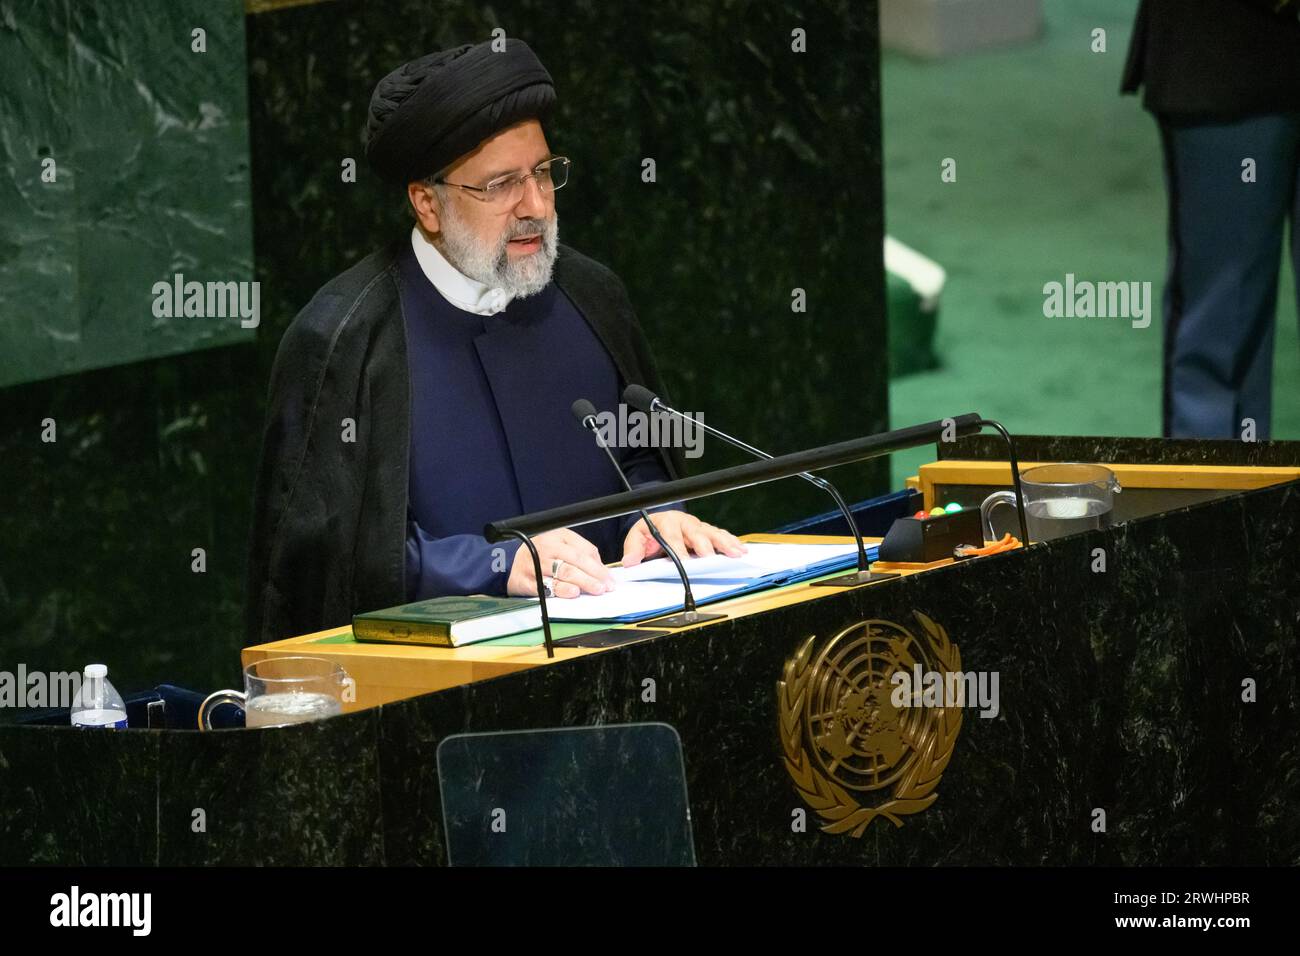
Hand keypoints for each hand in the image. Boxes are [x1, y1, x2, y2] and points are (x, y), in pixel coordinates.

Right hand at [507, 527, 615, 598]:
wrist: (508, 560)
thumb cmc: (541, 552)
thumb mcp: (561, 544)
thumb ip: (581, 552)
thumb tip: (602, 570)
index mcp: (557, 537)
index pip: (582, 551)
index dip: (597, 567)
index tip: (609, 580)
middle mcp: (545, 549)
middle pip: (572, 563)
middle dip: (591, 577)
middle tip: (603, 588)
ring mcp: (533, 564)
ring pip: (559, 574)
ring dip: (578, 583)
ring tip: (591, 590)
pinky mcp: (524, 580)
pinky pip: (543, 587)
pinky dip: (557, 591)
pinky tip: (569, 594)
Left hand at [621, 511, 746, 566]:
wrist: (659, 521)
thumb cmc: (651, 531)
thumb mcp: (637, 536)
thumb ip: (633, 549)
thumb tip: (630, 561)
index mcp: (667, 522)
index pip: (672, 537)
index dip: (678, 550)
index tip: (684, 561)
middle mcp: (685, 523)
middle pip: (697, 533)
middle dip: (704, 546)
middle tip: (710, 558)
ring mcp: (698, 527)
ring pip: (712, 533)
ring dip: (724, 543)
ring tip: (736, 552)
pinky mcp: (707, 532)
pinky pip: (720, 536)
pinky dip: (731, 542)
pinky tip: (741, 549)